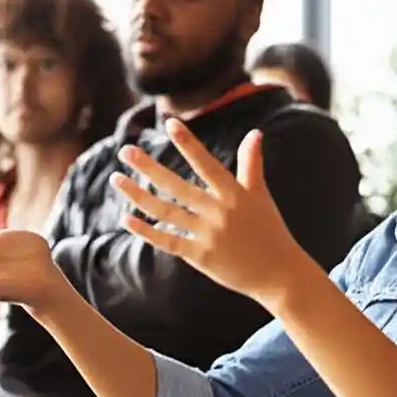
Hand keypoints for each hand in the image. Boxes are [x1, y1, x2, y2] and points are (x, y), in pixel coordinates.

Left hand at [109, 118, 313, 310]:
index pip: (207, 163)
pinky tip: (126, 218)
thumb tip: (255, 132)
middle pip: (177, 186)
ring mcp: (208, 236)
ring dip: (138, 195)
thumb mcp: (260, 195)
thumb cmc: (269, 229)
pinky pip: (167, 242)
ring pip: (165, 212)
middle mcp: (219, 213)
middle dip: (148, 167)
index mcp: (234, 194)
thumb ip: (251, 164)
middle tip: (126, 150)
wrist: (279, 273)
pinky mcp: (200, 257)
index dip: (189, 143)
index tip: (170, 123)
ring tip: (117, 179)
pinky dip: (146, 231)